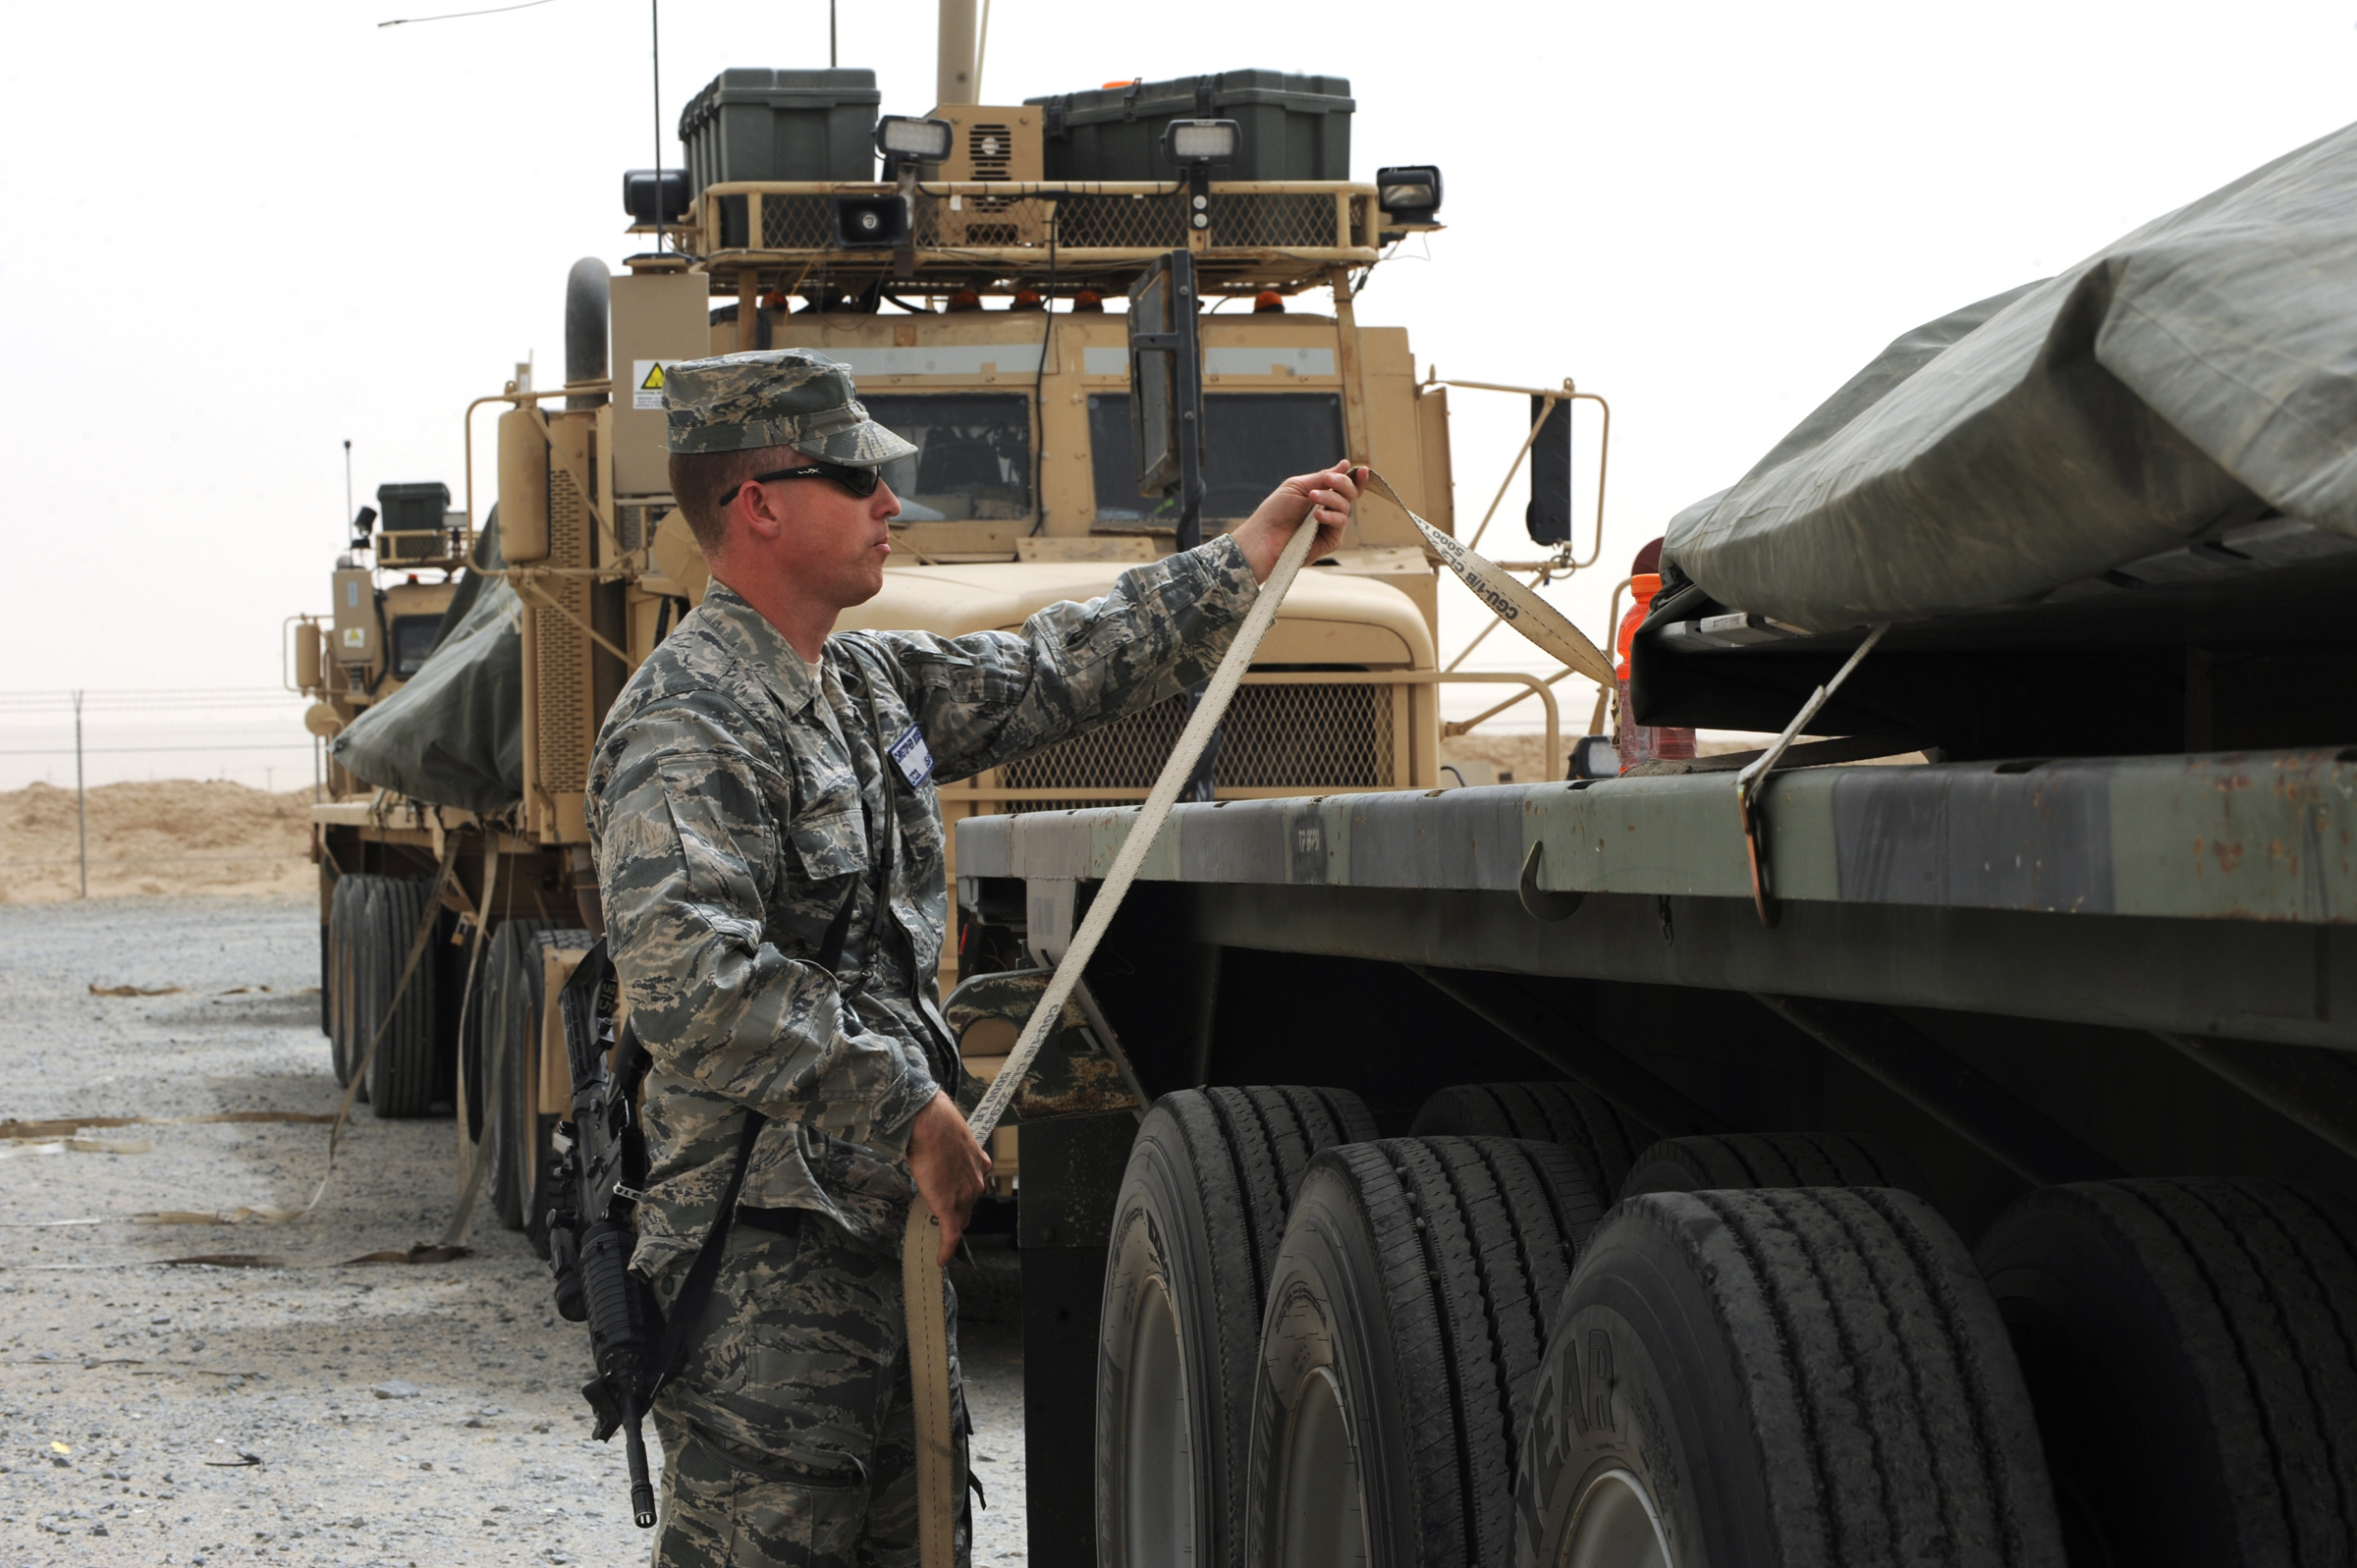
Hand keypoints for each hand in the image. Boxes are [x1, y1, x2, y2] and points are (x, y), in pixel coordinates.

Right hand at [906, 1090, 990, 1266]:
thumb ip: (947, 1149)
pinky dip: (946, 1249)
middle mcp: (976, 1182)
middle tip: (942, 1223)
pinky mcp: (949, 1206)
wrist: (931, 1123)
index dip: (964, 1199)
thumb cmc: (936, 1123)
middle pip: (968, 1208)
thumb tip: (932, 1148)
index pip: (973, 1189)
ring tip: (938, 1241)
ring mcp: (964, 1196)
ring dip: (949, 1231)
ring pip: (959, 1221)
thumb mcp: (948, 1137)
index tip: (958, 1204)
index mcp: (978, 1164)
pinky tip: (941, 1259)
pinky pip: (950, 1235)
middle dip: (957, 1216)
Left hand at [1231, 460, 1360, 582]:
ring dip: (1331, 499)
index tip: (1362, 470)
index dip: (1356, 478)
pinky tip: (1317, 516)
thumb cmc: (1276, 511)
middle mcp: (1328, 509)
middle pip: (1350, 494)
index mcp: (1320, 495)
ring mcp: (1330, 526)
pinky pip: (1340, 524)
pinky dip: (1330, 517)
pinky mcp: (1331, 541)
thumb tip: (1345, 464)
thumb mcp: (1299, 487)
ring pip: (1345, 507)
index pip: (1344, 486)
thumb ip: (1323, 477)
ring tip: (1313, 498)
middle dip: (1342, 484)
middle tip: (1328, 481)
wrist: (1264, 537)